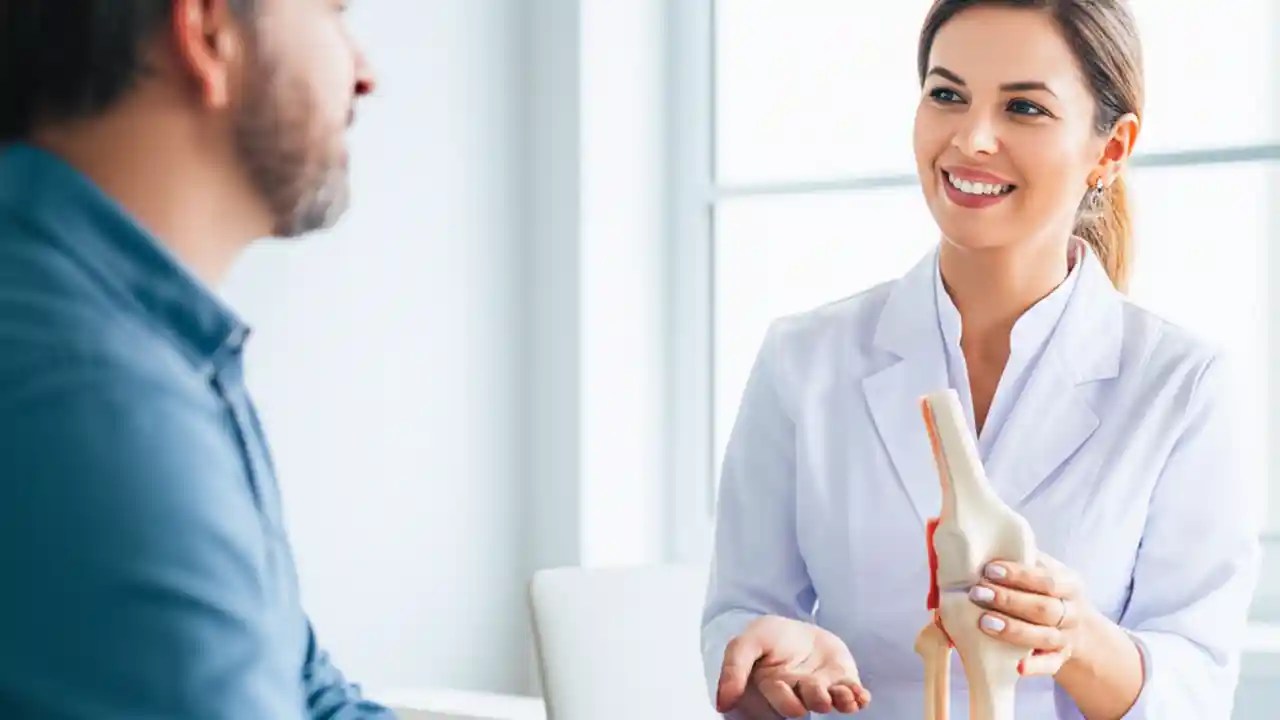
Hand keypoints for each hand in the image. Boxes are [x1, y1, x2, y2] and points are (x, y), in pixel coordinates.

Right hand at [716, 615, 870, 717]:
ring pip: (834, 700)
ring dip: (843, 701)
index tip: (793, 702)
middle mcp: (800, 691)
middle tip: (821, 698)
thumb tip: (721, 703)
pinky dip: (858, 697)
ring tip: (847, 698)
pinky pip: (852, 693)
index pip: (781, 699)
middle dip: (817, 700)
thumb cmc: (768, 637)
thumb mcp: (746, 643)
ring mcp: (823, 686)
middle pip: (810, 701)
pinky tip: (861, 696)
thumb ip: (733, 669)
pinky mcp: (842, 679)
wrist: (794, 628)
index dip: (787, 702)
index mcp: (775, 686)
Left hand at [966, 551, 1097, 675]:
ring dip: (1013, 630)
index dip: (1018, 575)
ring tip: (983, 622)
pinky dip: (1035, 667)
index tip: (989, 569)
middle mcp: (1072, 612)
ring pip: (1044, 636)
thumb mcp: (1045, 570)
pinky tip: (1017, 667)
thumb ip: (1023, 558)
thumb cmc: (1048, 591)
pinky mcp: (1060, 659)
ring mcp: (1066, 638)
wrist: (1078, 626)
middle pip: (1043, 608)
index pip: (1047, 579)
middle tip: (977, 593)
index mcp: (1069, 584)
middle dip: (1008, 600)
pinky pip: (1050, 666)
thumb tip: (983, 541)